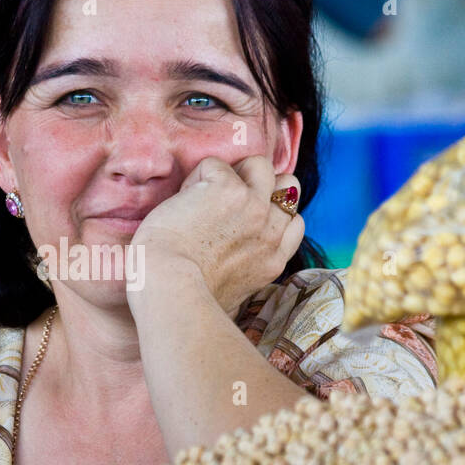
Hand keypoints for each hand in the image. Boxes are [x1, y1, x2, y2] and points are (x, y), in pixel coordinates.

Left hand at [128, 155, 304, 315]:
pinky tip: (182, 199)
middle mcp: (270, 230)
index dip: (272, 212)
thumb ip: (241, 283)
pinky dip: (196, 177)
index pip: (294, 222)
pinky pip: (215, 165)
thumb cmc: (186, 299)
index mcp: (273, 259)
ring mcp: (253, 206)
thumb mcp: (231, 300)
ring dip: (234, 171)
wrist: (169, 287)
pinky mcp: (226, 188)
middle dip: (260, 186)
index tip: (244, 220)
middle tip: (226, 202)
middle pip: (288, 185)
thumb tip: (230, 292)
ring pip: (260, 165)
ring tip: (206, 192)